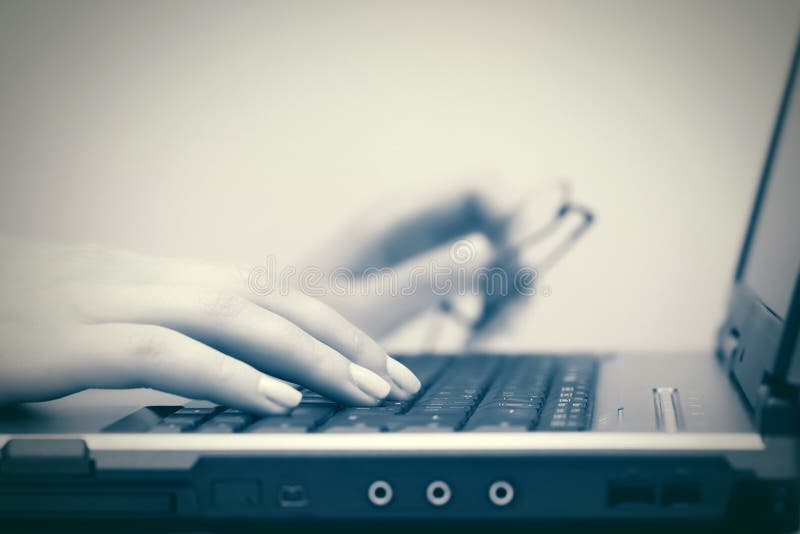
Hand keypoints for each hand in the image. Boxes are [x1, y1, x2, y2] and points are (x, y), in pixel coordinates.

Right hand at [0, 238, 420, 413]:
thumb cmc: (8, 324)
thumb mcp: (93, 322)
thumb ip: (156, 337)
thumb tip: (219, 367)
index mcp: (149, 276)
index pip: (262, 291)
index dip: (327, 326)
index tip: (377, 361)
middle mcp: (137, 277)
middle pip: (266, 297)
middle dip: (340, 339)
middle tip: (397, 379)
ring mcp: (100, 301)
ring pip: (231, 317)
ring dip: (307, 356)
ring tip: (364, 391)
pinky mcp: (62, 338)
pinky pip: (163, 353)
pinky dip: (227, 375)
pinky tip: (277, 401)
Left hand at [301, 177, 563, 340]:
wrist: (272, 339)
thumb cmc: (304, 325)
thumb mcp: (370, 306)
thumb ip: (431, 275)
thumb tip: (494, 247)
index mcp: (399, 217)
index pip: (481, 188)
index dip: (517, 217)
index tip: (525, 266)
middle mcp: (414, 223)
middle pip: (494, 221)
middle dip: (514, 265)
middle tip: (504, 321)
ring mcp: (418, 246)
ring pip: (490, 252)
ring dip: (503, 292)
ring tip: (486, 338)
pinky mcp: (420, 270)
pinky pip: (472, 276)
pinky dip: (484, 304)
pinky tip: (473, 335)